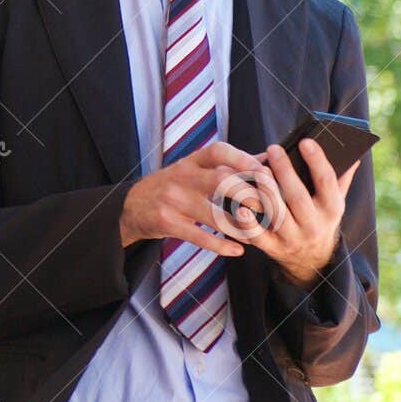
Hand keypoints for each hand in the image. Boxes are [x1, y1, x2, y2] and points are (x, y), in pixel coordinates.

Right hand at [119, 142, 268, 256]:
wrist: (131, 206)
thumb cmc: (172, 186)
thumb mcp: (195, 169)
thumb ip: (229, 165)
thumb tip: (267, 159)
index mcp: (191, 161)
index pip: (219, 151)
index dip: (244, 160)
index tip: (266, 173)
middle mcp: (181, 176)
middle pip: (221, 181)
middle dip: (250, 195)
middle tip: (269, 209)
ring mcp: (173, 200)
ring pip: (214, 214)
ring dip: (240, 227)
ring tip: (256, 235)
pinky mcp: (166, 222)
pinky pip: (199, 236)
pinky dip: (221, 245)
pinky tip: (236, 250)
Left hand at [230, 138, 358, 287]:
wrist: (313, 261)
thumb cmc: (320, 219)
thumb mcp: (335, 202)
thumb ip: (341, 179)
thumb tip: (354, 154)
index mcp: (332, 208)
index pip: (327, 182)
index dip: (317, 161)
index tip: (306, 141)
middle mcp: (314, 224)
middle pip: (298, 197)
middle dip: (285, 172)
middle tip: (273, 148)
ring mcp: (292, 238)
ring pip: (277, 214)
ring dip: (265, 192)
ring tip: (255, 170)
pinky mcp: (273, 248)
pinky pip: (258, 237)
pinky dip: (248, 224)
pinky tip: (239, 208)